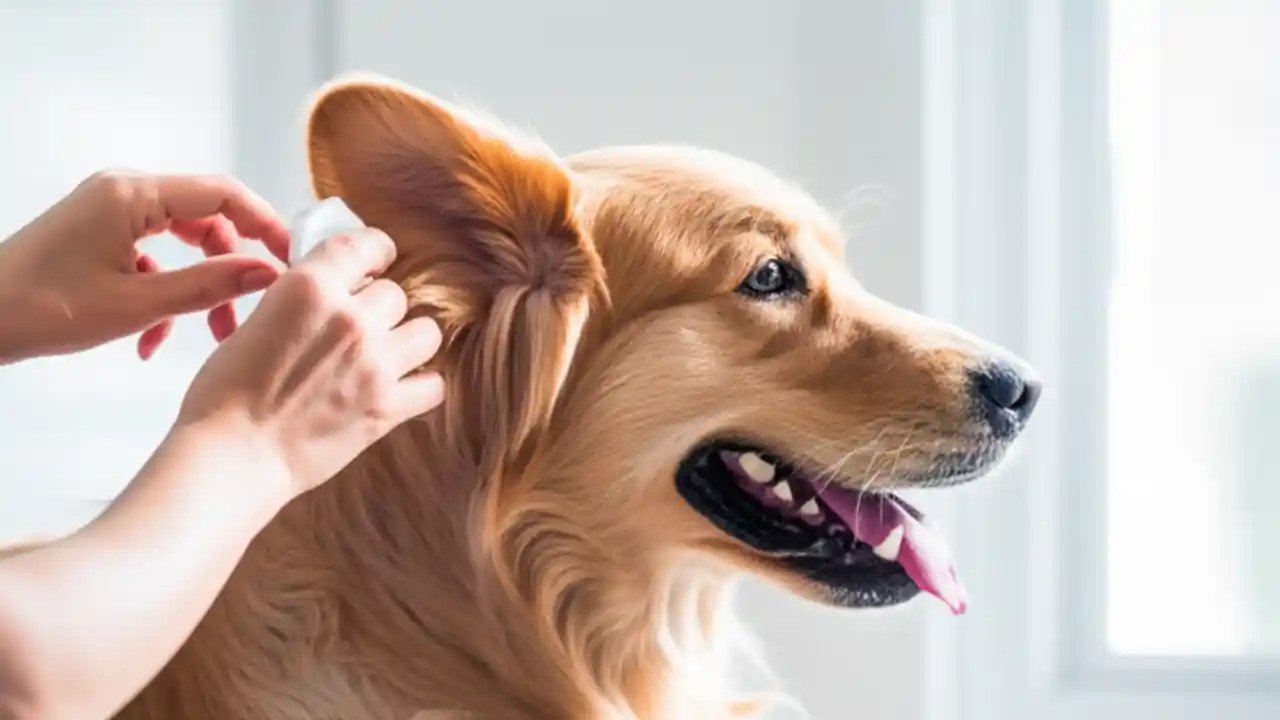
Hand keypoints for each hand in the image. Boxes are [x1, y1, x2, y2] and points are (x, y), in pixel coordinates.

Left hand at [0, 171, 290, 363]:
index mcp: (133, 194)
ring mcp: (110, 212)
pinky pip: (153, 257)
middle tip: (254, 308)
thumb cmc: (40, 308)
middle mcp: (124, 192)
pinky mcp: (99, 235)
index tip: (291, 259)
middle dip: (232, 267)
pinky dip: (164, 293)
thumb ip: (210, 285)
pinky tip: (153, 339)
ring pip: (183, 243)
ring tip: (211, 333)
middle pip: (207, 219)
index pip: (223, 193)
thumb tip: (267, 274)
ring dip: (200, 287)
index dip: (265, 224)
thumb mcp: (138, 303)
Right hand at [176, 228, 444, 498]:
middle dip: (379, 309)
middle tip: (361, 329)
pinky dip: (422, 387)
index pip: (367, 244)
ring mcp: (375, 363)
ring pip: (426, 332)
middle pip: (395, 294)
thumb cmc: (225, 393)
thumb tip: (333, 291)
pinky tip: (403, 390)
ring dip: (409, 340)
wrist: (232, 454)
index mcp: (310, 287)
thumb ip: (301, 300)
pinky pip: (434, 385)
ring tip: (389, 355)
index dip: (376, 251)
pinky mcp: (387, 407)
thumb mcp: (255, 321)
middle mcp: (351, 319)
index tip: (377, 262)